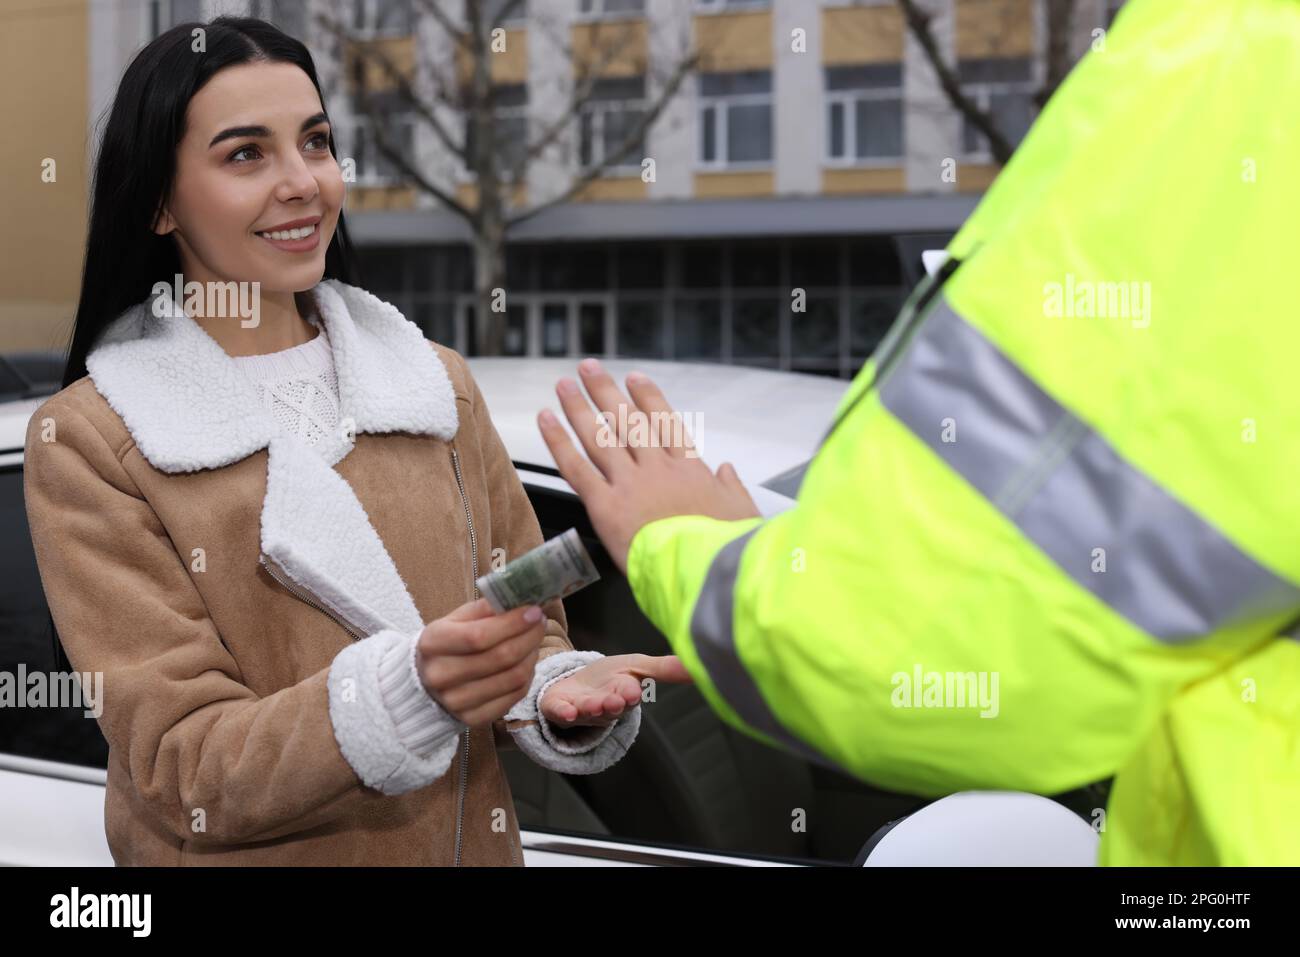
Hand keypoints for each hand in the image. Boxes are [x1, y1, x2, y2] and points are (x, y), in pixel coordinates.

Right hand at [415, 598, 545, 725]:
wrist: (425, 682)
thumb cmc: (447, 643)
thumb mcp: (456, 619)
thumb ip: (485, 607)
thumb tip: (519, 598)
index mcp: (433, 644)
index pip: (478, 636)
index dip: (512, 624)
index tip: (534, 611)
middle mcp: (440, 676)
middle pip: (500, 658)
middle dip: (529, 636)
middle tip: (540, 622)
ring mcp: (456, 702)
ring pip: (513, 677)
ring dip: (532, 654)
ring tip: (534, 639)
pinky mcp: (473, 719)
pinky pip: (515, 695)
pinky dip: (528, 675)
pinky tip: (526, 660)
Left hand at [536, 358, 760, 574]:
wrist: (707, 573)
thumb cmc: (728, 551)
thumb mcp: (743, 515)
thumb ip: (733, 489)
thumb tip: (728, 470)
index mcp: (691, 470)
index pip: (666, 424)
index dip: (649, 398)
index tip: (635, 379)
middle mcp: (657, 469)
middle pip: (626, 421)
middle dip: (606, 391)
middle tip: (589, 369)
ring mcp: (630, 485)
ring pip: (599, 436)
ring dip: (579, 407)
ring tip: (564, 385)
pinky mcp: (606, 506)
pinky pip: (576, 468)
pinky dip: (558, 442)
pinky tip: (546, 420)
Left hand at [540, 654, 692, 728]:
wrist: (574, 686)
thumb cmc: (608, 679)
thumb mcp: (637, 667)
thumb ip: (664, 669)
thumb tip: (699, 667)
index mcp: (625, 695)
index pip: (629, 695)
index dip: (630, 693)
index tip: (633, 690)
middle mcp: (605, 706)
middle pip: (610, 707)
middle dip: (613, 704)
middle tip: (617, 700)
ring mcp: (581, 710)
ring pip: (588, 712)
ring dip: (592, 709)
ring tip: (594, 705)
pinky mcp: (559, 709)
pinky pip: (560, 713)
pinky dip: (563, 713)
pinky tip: (566, 711)